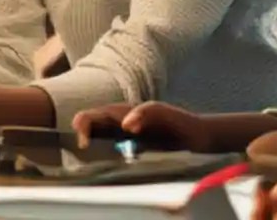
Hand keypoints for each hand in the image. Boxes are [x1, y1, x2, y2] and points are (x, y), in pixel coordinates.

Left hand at [71, 101, 212, 151]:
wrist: (199, 136)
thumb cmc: (169, 143)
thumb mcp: (144, 150)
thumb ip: (125, 152)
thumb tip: (102, 166)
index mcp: (123, 126)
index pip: (99, 122)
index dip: (85, 127)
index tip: (79, 143)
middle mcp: (130, 116)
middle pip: (104, 113)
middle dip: (88, 120)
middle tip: (77, 130)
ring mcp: (145, 112)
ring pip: (120, 109)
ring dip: (105, 116)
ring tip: (91, 125)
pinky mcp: (163, 111)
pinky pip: (148, 110)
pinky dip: (137, 116)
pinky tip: (129, 126)